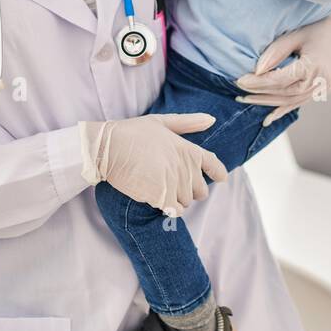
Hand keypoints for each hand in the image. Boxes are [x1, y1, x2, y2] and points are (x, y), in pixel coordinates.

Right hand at [78, 113, 228, 216]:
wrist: (109, 148)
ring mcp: (175, 182)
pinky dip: (168, 208)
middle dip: (189, 190)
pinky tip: (157, 199)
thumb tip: (212, 120)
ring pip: (187, 202)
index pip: (213, 164)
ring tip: (160, 188)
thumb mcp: (161, 121)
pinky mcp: (162, 195)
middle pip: (200, 190)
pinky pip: (175, 210)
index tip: (221, 178)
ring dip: (176, 199)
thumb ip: (188, 123)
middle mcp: (185, 166)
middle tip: (172, 183)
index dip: (218, 173)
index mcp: (187, 149)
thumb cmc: (132, 133)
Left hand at [234, 12, 330, 125]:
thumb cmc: (316, 27)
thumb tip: (257, 70)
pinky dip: (282, 110)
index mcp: (314, 66)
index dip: (258, 82)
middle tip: (238, 91)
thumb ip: (277, 52)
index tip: (240, 81)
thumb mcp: (295, 35)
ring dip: (267, 103)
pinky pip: (299, 103)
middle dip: (259, 94)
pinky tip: (268, 119)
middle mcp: (320, 81)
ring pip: (290, 101)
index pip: (280, 79)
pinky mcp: (322, 91)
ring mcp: (322, 89)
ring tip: (246, 100)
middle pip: (284, 93)